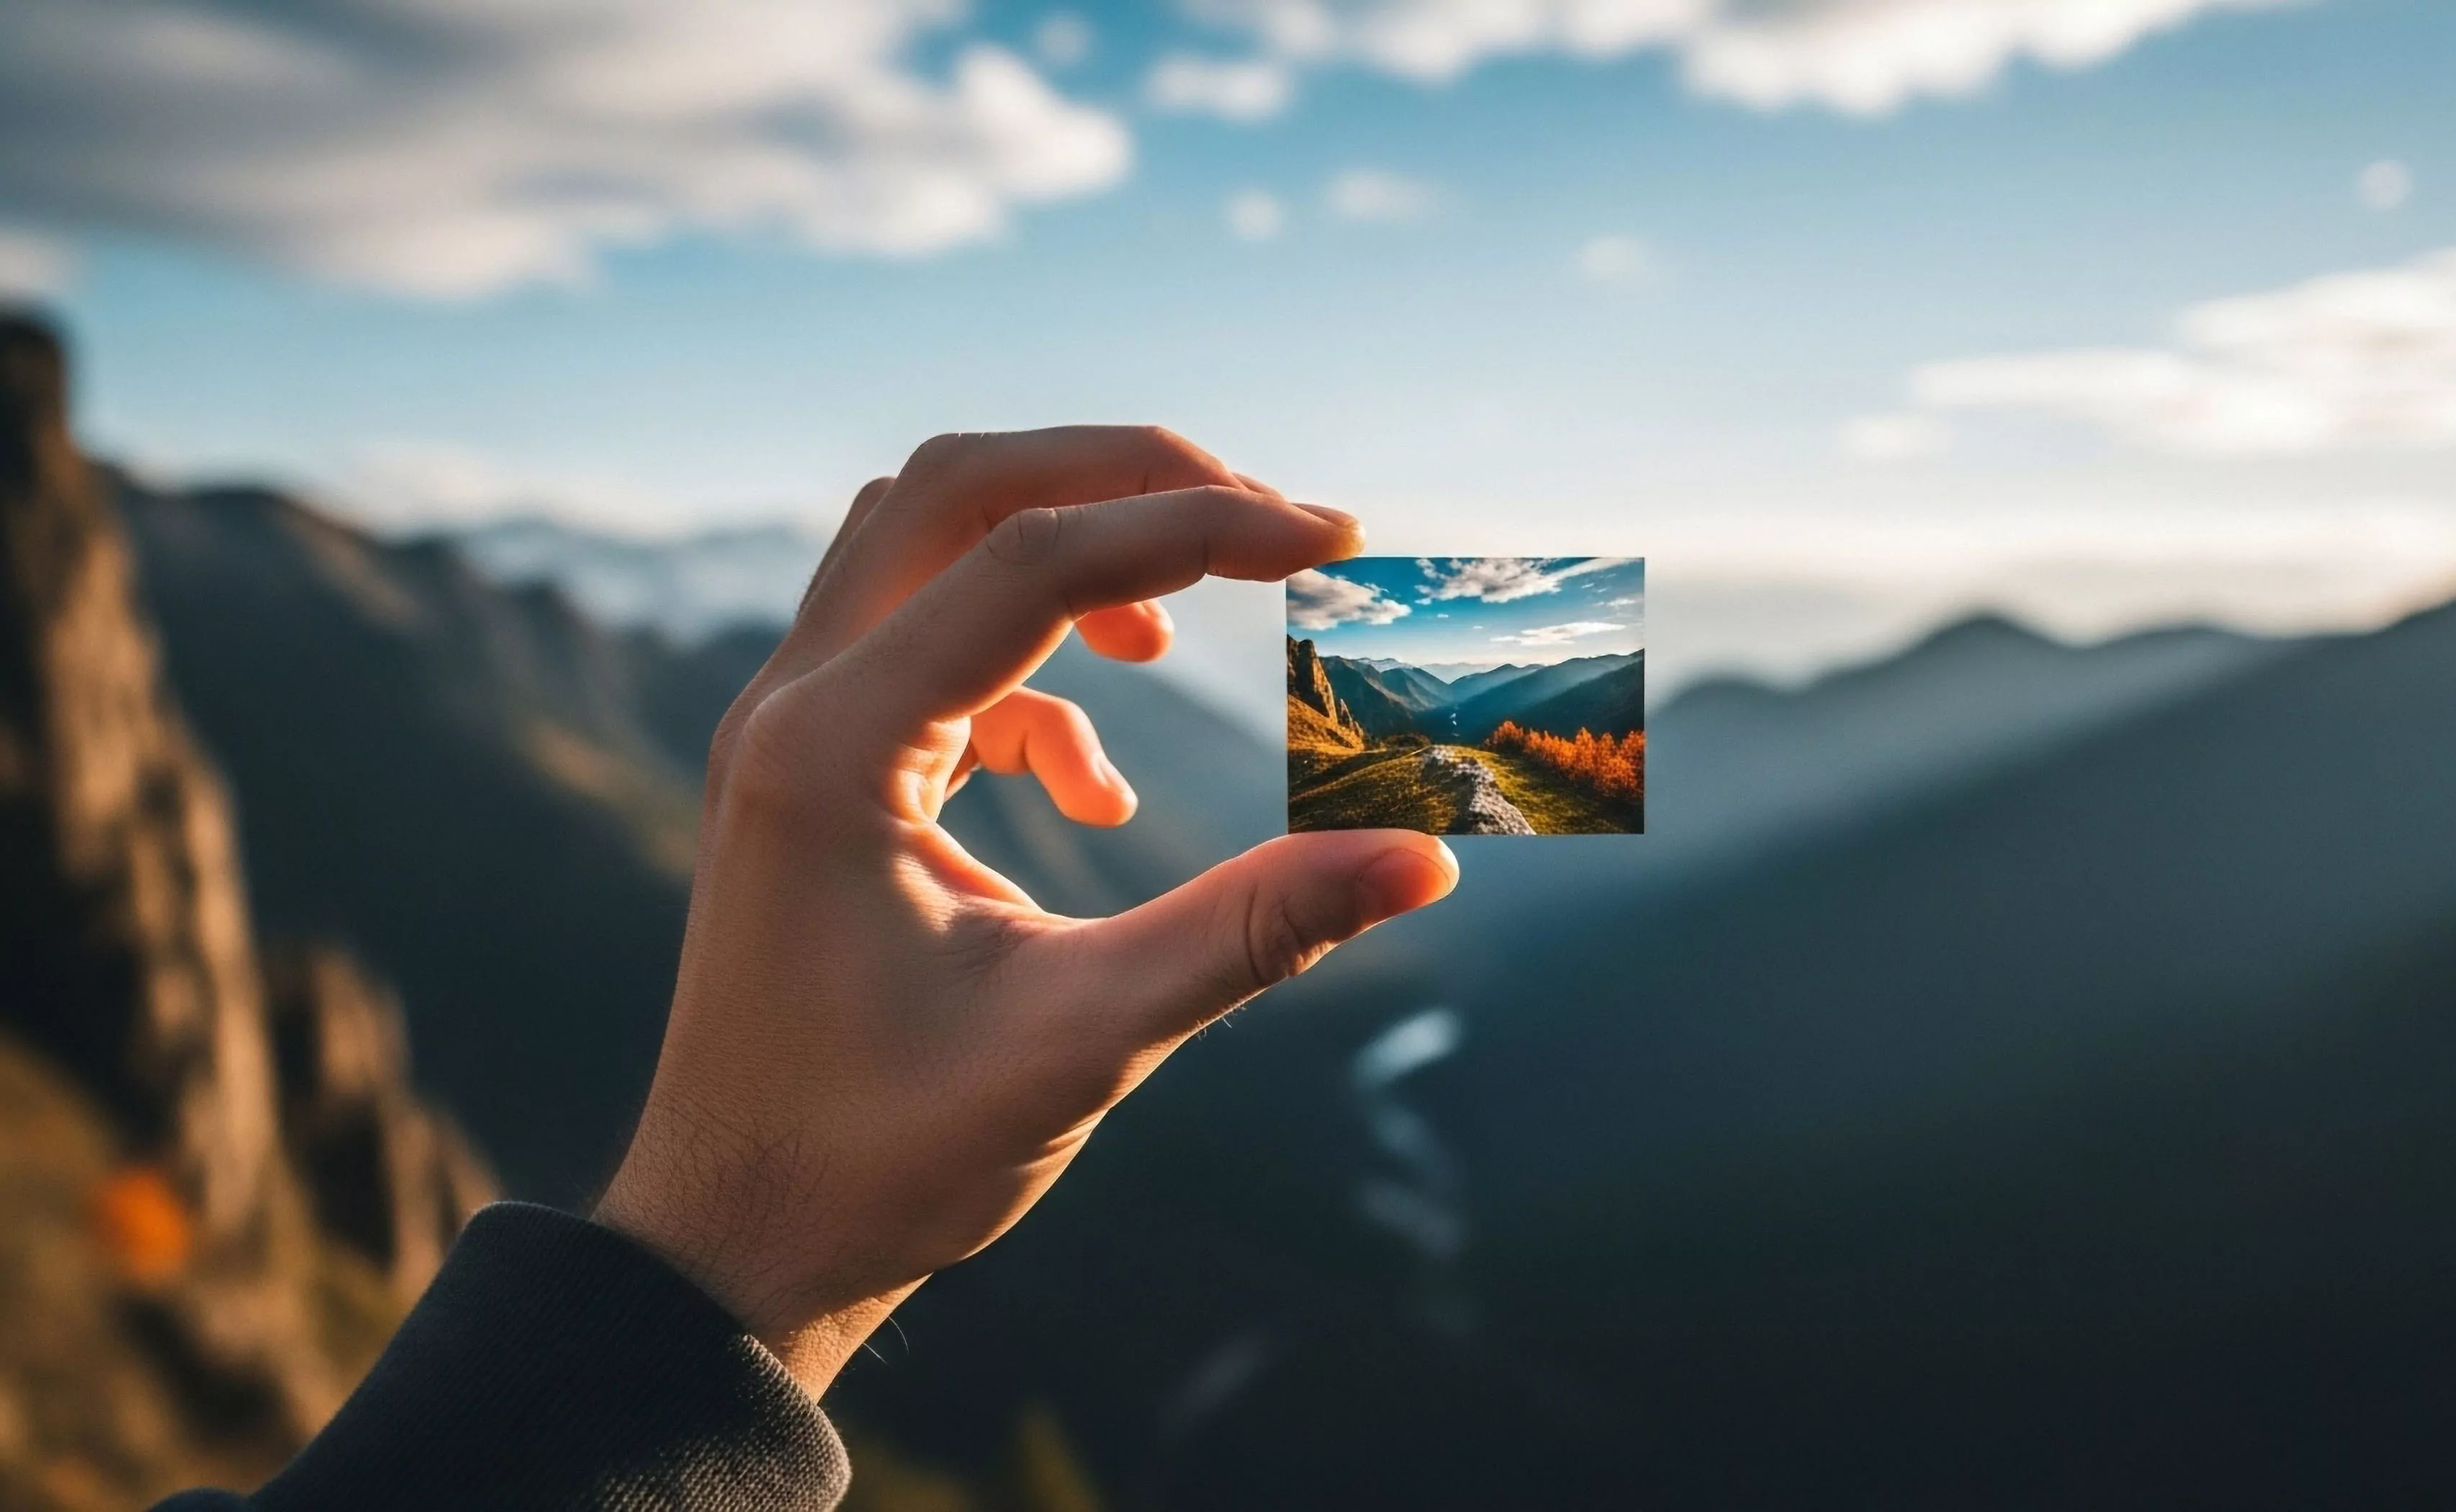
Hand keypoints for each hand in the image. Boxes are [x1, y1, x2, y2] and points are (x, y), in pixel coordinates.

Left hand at [592, 427, 1458, 1393]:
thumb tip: (1424, 857)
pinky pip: (925, 644)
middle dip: (1127, 481)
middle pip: (958, 488)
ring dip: (1069, 549)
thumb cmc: (880, 1161)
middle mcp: (790, 705)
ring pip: (927, 540)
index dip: (1196, 528)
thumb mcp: (1083, 1042)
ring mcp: (788, 729)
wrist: (732, 1247)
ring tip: (1184, 638)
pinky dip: (1033, 671)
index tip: (1331, 538)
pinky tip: (1096, 793)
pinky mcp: (811, 770)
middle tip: (1269, 521)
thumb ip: (1251, 932)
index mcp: (832, 749)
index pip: (1030, 559)